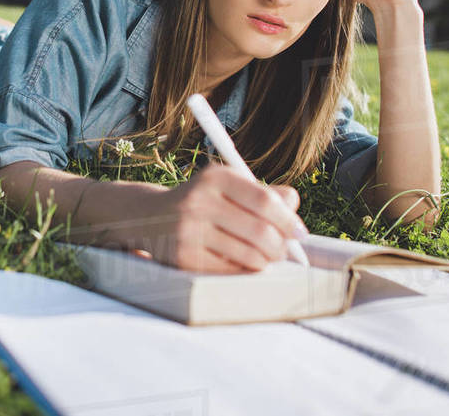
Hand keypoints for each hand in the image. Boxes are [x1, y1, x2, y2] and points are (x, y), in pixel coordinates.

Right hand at [146, 164, 308, 273]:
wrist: (149, 216)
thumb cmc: (201, 202)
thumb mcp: (227, 188)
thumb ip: (263, 193)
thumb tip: (293, 204)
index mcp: (215, 177)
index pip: (265, 200)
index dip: (289, 220)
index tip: (300, 233)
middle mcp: (199, 200)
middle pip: (260, 231)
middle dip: (280, 246)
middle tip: (284, 251)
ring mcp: (188, 230)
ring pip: (249, 255)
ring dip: (265, 261)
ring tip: (265, 257)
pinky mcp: (183, 257)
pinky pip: (230, 270)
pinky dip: (244, 270)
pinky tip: (242, 263)